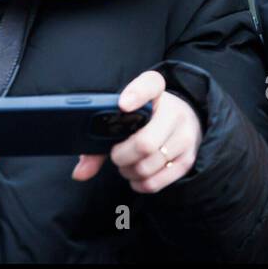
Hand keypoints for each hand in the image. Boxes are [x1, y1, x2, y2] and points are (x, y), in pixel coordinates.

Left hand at [71, 70, 201, 193]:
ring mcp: (185, 137)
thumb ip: (98, 140)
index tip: (123, 104)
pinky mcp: (188, 159)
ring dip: (128, 171)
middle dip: (121, 156)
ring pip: (147, 166)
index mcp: (156, 92)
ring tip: (127, 164)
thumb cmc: (147, 118)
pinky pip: (155, 182)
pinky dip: (139, 184)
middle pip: (144, 143)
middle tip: (116, 154)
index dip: (136, 94)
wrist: (185, 120)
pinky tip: (137, 174)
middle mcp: (175, 112)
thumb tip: (79, 173)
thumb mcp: (128, 116)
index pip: (150, 84)